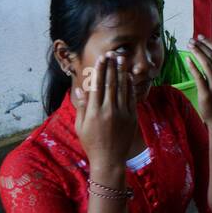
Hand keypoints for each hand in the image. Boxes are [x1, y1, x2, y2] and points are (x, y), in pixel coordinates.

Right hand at [72, 54, 136, 171]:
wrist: (109, 159)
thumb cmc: (91, 143)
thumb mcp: (80, 126)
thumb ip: (81, 107)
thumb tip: (80, 89)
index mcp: (93, 112)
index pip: (97, 86)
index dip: (100, 70)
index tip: (101, 59)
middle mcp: (108, 111)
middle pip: (110, 83)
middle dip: (111, 67)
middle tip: (112, 53)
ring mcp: (121, 114)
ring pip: (122, 88)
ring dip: (121, 72)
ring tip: (121, 59)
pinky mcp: (131, 117)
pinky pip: (131, 98)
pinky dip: (130, 86)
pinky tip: (128, 76)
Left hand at [186, 35, 211, 129]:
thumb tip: (210, 55)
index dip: (210, 43)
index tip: (200, 37)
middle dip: (202, 46)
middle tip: (191, 40)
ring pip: (207, 64)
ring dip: (197, 52)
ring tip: (189, 45)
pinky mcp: (207, 93)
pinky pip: (199, 77)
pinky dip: (193, 67)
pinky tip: (187, 59)